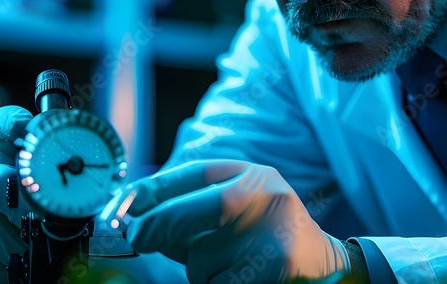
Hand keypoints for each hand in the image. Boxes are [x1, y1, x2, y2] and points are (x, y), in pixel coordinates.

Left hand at [125, 159, 349, 282]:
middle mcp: (265, 193)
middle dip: (159, 225)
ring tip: (232, 266)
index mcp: (251, 174)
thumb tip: (136, 222)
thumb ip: (191, 215)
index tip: (122, 206)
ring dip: (200, 270)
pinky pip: (218, 283)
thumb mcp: (233, 214)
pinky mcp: (277, 263)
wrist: (324, 266)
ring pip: (203, 256)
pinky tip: (241, 279)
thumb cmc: (262, 240)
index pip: (195, 174)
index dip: (153, 189)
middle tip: (137, 239)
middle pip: (198, 208)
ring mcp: (273, 227)